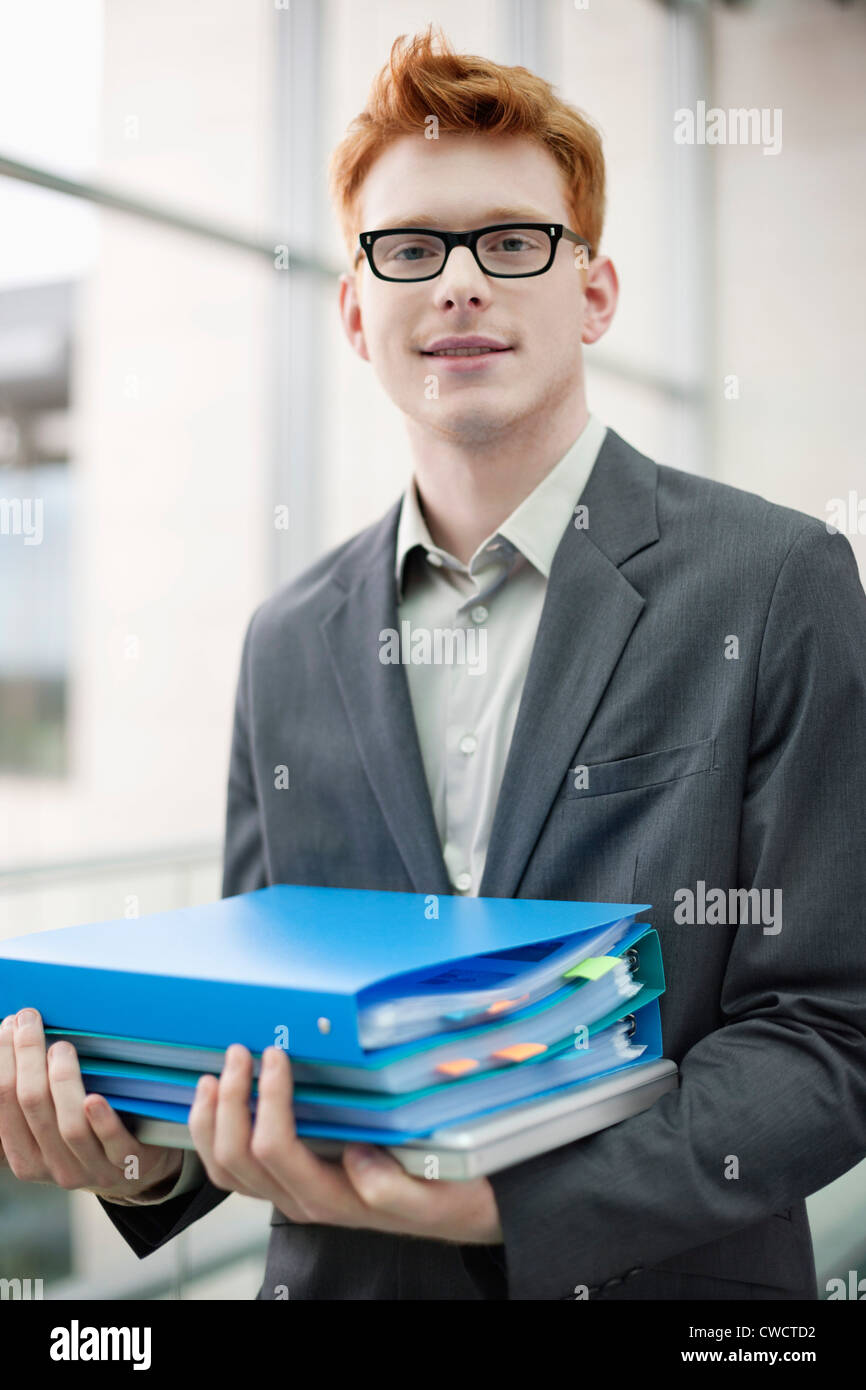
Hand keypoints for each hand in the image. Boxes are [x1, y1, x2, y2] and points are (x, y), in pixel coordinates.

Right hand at [0, 1009, 182, 1200]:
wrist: (137, 1169)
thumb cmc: (88, 1135)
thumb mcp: (51, 1124)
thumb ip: (31, 1099)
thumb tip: (13, 1040)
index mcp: (26, 1156)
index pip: (4, 1105)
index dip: (3, 1062)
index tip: (7, 1025)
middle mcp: (54, 1166)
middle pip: (32, 1106)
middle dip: (27, 1057)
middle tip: (30, 1019)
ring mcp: (92, 1167)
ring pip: (69, 1126)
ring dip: (62, 1081)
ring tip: (61, 1047)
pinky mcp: (128, 1162)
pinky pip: (113, 1144)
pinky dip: (102, 1120)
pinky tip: (95, 1097)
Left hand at [188, 1043, 503, 1244]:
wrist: (465, 1211)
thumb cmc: (452, 1195)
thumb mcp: (439, 1194)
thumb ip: (396, 1188)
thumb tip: (356, 1158)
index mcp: (333, 1198)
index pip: (277, 1149)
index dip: (267, 1100)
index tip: (278, 1055)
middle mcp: (305, 1200)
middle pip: (239, 1158)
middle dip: (232, 1100)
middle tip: (241, 1051)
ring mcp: (295, 1195)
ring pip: (227, 1170)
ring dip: (212, 1120)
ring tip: (214, 1076)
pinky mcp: (294, 1184)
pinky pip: (236, 1171)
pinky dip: (215, 1135)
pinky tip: (220, 1104)